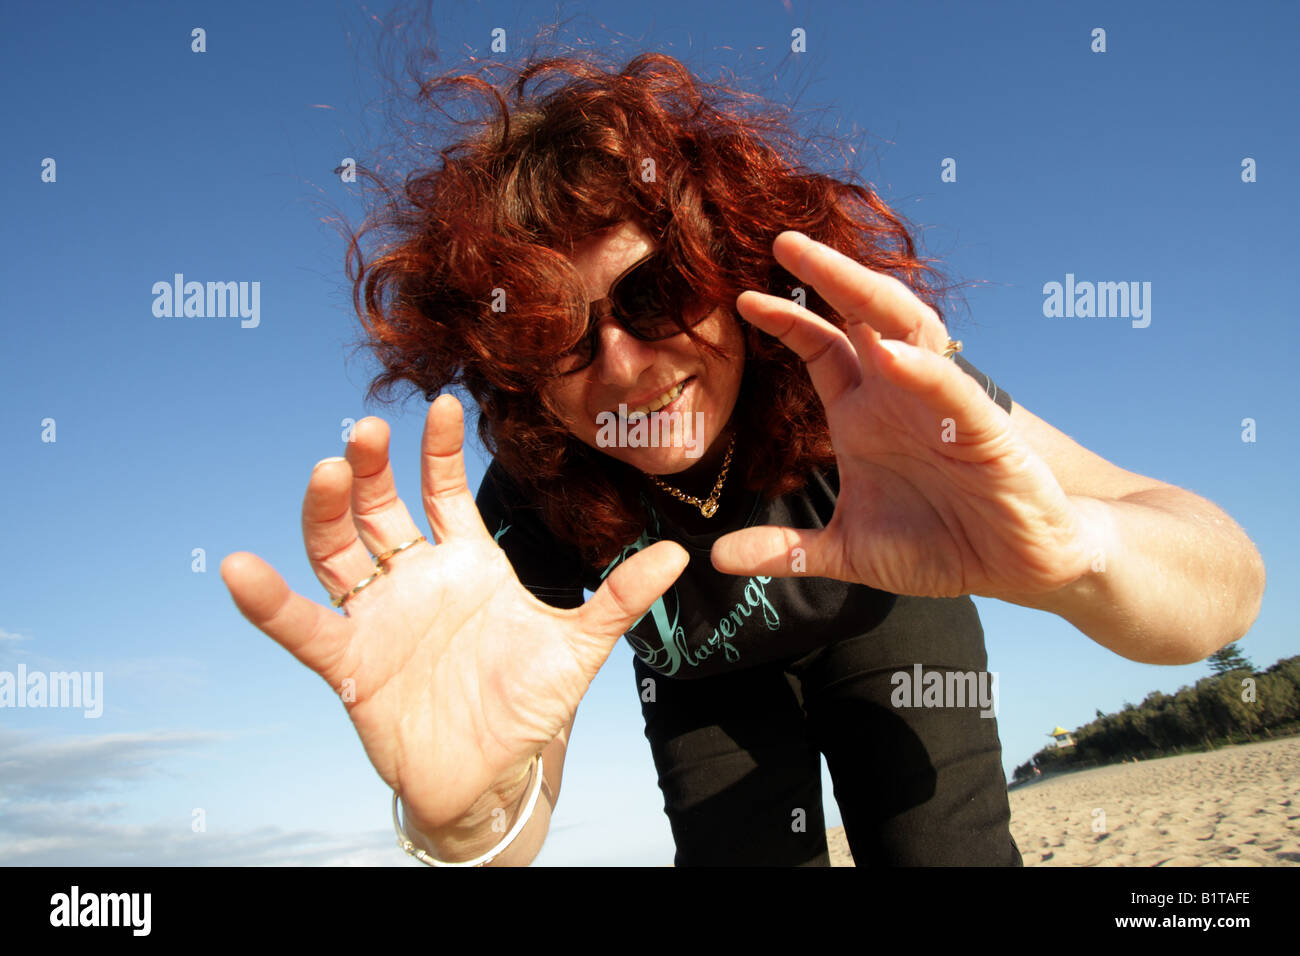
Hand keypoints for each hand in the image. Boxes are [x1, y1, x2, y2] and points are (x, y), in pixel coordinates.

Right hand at [220, 394, 686, 831]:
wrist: (491, 774)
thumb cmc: (528, 704)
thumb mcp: (578, 647)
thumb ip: (618, 598)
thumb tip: (678, 554)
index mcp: (468, 563)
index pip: (445, 491)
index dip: (439, 450)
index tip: (445, 405)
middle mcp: (416, 579)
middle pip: (382, 509)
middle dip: (372, 467)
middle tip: (365, 429)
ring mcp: (379, 616)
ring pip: (340, 551)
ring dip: (327, 512)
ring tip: (326, 470)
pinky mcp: (348, 662)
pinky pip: (302, 626)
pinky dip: (269, 601)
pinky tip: (238, 569)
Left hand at [711, 231, 1097, 600]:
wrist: (1019, 569)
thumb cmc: (941, 546)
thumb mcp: (849, 551)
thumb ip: (786, 551)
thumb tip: (716, 556)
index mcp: (866, 414)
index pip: (822, 348)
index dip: (787, 321)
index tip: (741, 300)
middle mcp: (900, 395)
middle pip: (861, 317)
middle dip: (826, 276)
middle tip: (781, 241)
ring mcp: (941, 405)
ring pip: (907, 331)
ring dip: (871, 297)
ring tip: (830, 266)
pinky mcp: (983, 431)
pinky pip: (951, 389)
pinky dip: (921, 368)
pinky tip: (889, 353)